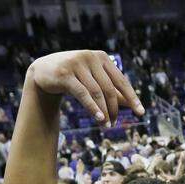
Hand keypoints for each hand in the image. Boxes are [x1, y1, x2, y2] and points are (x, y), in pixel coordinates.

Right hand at [28, 50, 143, 126]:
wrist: (43, 71)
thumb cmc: (73, 76)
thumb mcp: (93, 80)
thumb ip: (111, 89)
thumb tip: (131, 104)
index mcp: (102, 57)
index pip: (121, 80)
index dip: (132, 97)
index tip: (141, 112)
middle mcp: (90, 57)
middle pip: (109, 88)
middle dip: (114, 108)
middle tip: (114, 123)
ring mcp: (77, 64)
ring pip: (96, 92)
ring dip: (103, 111)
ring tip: (106, 125)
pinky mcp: (65, 74)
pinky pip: (83, 94)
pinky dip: (93, 108)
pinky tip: (100, 119)